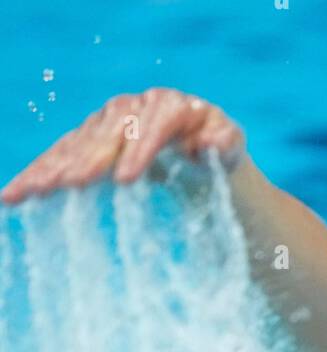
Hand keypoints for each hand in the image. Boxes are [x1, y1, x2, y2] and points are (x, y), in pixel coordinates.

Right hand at [1, 88, 244, 204]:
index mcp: (173, 107)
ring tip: (37, 190)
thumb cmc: (220, 159)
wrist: (205, 161)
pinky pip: (62, 158)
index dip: (139, 148)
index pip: (155, 121)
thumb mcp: (231, 154)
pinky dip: (39, 175)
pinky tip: (16, 194)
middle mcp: (135, 109)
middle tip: (72, 183)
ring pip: (80, 142)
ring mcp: (109, 125)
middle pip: (110, 130)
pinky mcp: (91, 144)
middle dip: (90, 157)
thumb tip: (209, 142)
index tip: (126, 180)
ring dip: (56, 167)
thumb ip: (225, 143)